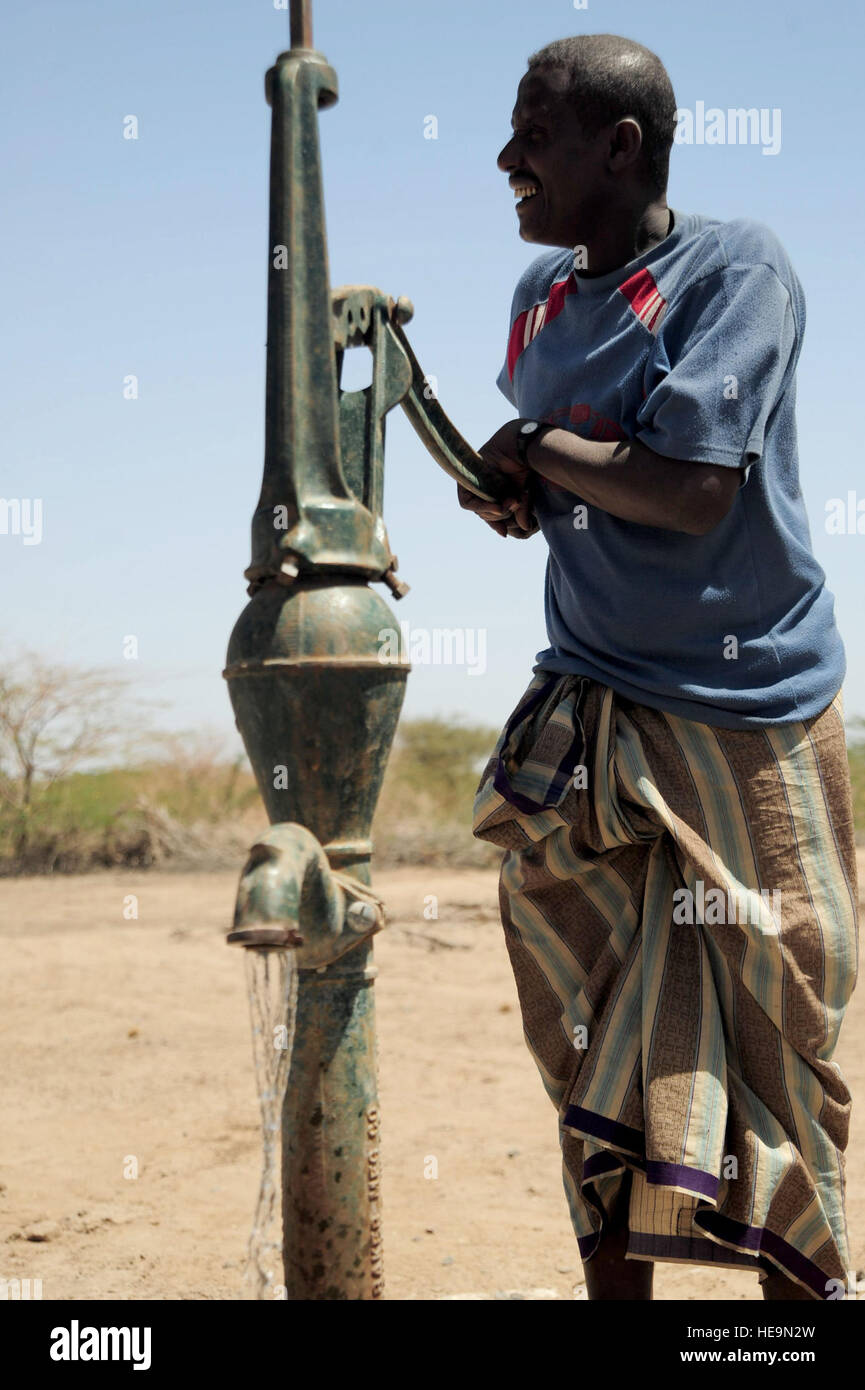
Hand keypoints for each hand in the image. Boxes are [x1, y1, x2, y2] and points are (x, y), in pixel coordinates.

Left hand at [456, 420, 539, 537]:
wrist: (521, 447)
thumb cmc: (524, 466)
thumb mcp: (523, 493)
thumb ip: (519, 510)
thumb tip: (524, 528)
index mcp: (495, 491)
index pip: (490, 514)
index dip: (496, 524)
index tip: (504, 533)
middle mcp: (483, 488)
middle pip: (485, 515)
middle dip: (501, 515)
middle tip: (515, 505)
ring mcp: (474, 484)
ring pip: (478, 511)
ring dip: (495, 511)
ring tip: (510, 502)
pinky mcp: (466, 480)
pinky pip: (467, 502)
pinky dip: (482, 507)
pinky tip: (496, 507)